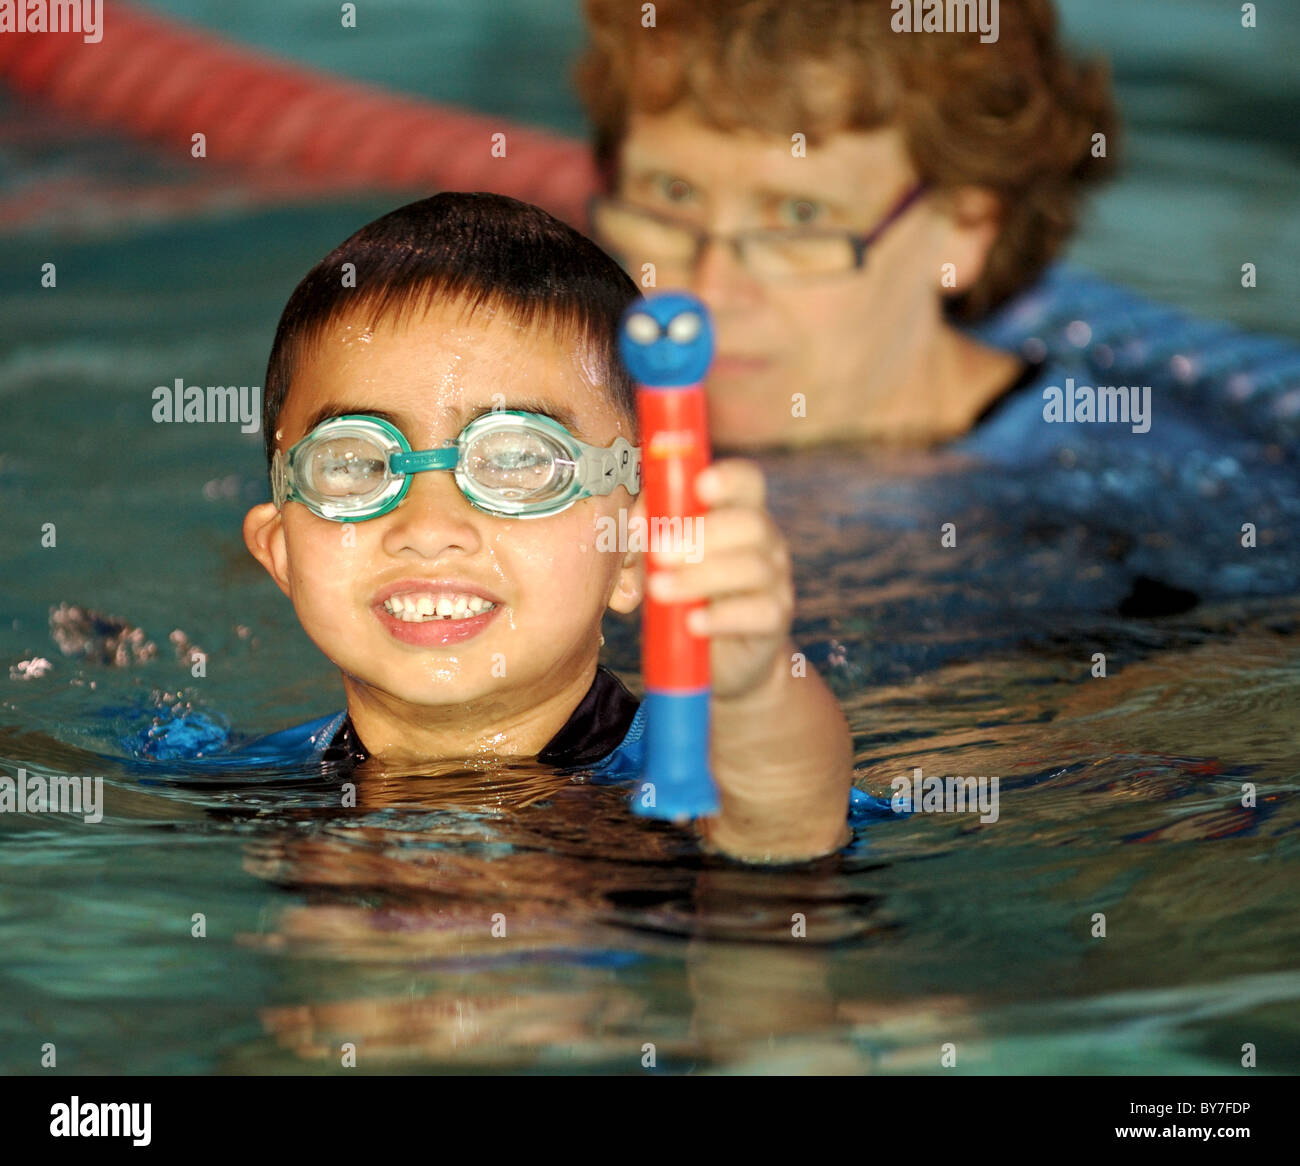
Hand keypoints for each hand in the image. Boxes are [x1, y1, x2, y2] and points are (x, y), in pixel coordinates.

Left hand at [644, 459, 792, 699]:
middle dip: (701, 534)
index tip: (699, 486)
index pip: (748, 482)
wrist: (713, 654)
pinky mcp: (775, 619)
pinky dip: (722, 616)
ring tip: (659, 590)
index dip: (729, 479)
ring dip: (700, 576)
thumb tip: (636, 524)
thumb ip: (650, 532)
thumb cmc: (684, 592)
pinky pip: (760, 612)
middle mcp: (766, 542)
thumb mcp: (661, 557)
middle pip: (751, 524)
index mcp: (738, 513)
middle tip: (658, 553)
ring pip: (753, 568)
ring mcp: (776, 580)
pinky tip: (692, 622)